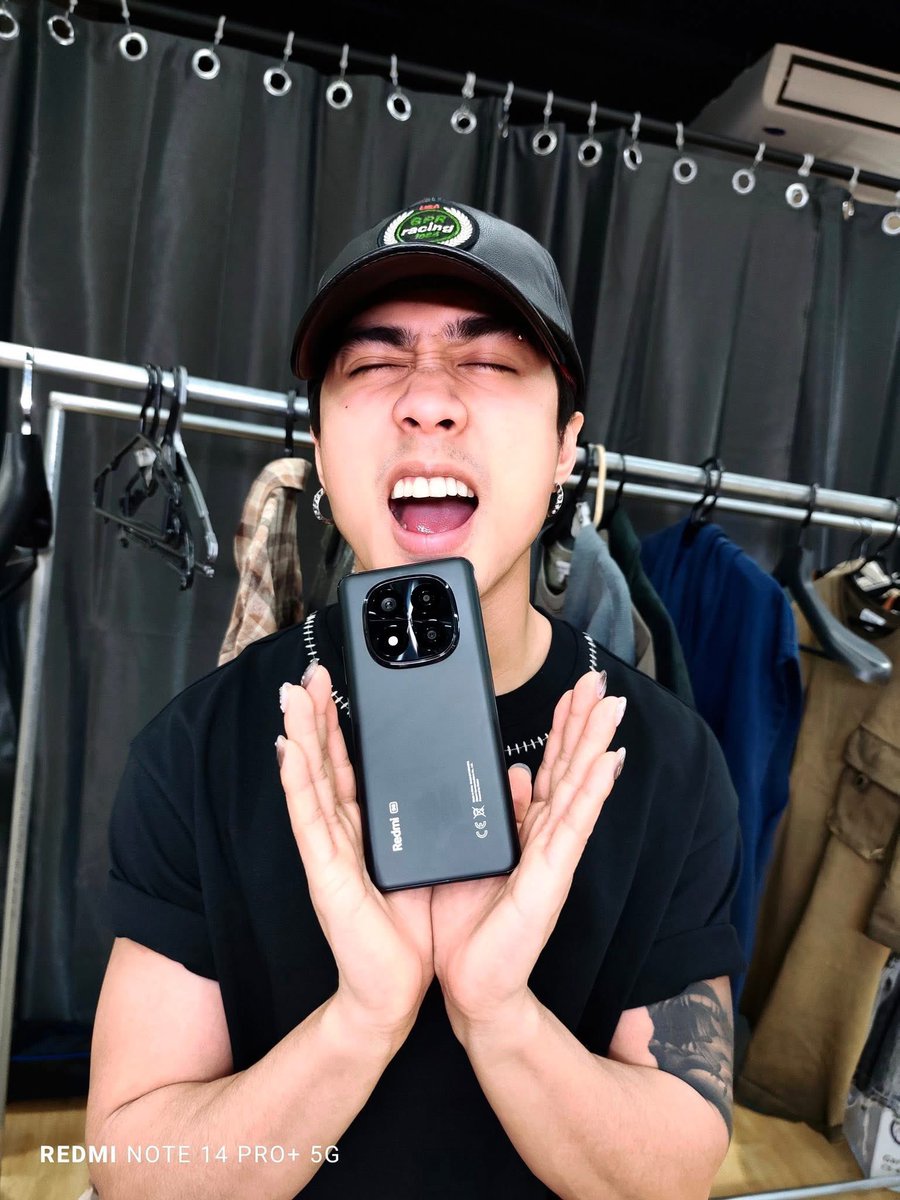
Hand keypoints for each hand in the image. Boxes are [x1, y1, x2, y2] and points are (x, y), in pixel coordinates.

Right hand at [279, 664, 433, 1039]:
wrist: (392, 987)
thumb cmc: (409, 929)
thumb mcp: (428, 858)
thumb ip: (434, 818)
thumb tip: (452, 780)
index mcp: (364, 830)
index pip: (347, 767)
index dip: (338, 726)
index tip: (336, 687)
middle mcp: (339, 835)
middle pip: (322, 765)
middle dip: (314, 718)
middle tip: (308, 675)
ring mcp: (327, 852)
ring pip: (309, 782)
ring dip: (300, 737)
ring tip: (292, 698)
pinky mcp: (326, 873)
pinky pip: (309, 819)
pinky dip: (297, 783)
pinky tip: (289, 752)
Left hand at [430, 670, 625, 1034]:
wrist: (473, 982)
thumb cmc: (471, 924)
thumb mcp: (479, 853)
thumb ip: (502, 812)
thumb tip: (518, 770)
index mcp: (528, 830)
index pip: (551, 767)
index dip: (563, 728)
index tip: (574, 692)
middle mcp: (548, 837)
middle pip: (571, 767)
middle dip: (584, 722)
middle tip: (599, 681)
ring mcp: (554, 854)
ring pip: (579, 787)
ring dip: (596, 744)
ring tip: (611, 707)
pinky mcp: (551, 875)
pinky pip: (574, 823)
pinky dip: (592, 791)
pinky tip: (609, 763)